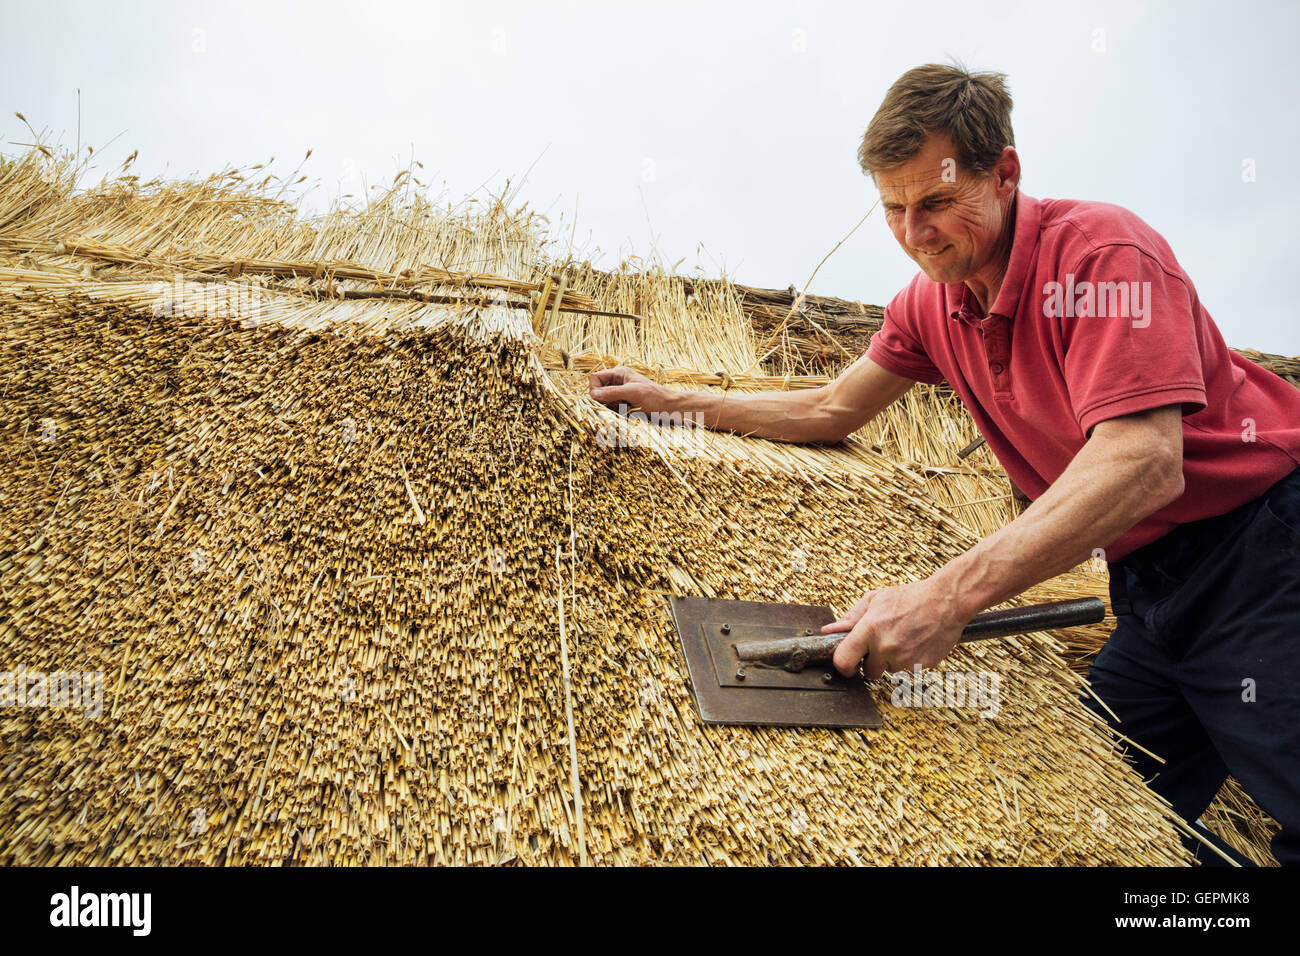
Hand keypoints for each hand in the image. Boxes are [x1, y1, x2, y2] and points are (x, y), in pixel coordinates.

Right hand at [588, 366, 667, 413]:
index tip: (601, 399)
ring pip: (604, 402)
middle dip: (604, 400)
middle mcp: (617, 382)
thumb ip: (612, 392)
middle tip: (618, 404)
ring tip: (626, 408)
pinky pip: (612, 409)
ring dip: (612, 407)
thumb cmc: (655, 397)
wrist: (670, 408)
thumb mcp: (633, 392)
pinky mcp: (624, 404)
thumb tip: (593, 394)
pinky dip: (617, 412)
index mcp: (619, 373)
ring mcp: (620, 393)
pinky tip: (628, 412)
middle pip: (597, 391)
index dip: (594, 389)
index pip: (595, 378)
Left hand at [822, 578, 967, 680]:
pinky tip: (915, 641)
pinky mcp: (921, 666)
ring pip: (890, 670)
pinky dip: (910, 660)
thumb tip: (829, 631)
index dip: (842, 665)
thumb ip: (851, 618)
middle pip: (869, 672)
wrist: (946, 601)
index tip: (846, 664)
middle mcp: (885, 648)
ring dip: (892, 659)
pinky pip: (908, 670)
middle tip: (882, 643)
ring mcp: (904, 659)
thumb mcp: (875, 599)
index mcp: (869, 630)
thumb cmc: (910, 597)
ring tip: (903, 637)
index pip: (843, 661)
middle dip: (872, 662)